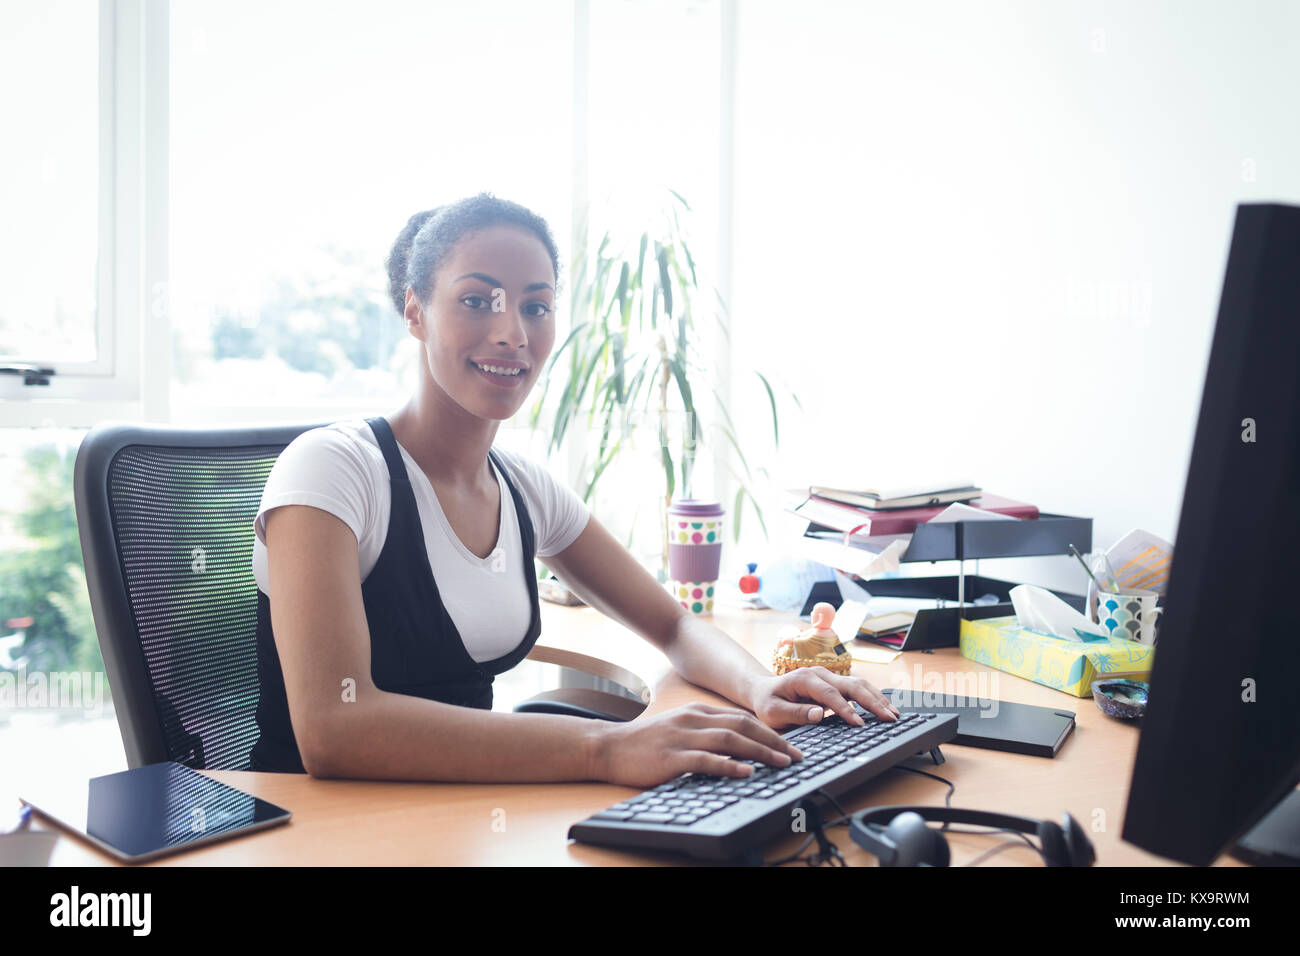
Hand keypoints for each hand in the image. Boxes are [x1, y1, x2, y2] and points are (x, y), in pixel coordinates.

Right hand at [590, 702, 804, 788]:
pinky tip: (746, 771)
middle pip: (743, 726)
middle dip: (774, 741)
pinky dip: (729, 765)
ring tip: (781, 763)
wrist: (609, 747)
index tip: (790, 745)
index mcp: (697, 711)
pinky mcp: (672, 757)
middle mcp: (694, 719)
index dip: (769, 731)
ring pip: (731, 740)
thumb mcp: (679, 727)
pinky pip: (707, 760)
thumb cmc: (645, 741)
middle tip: (796, 755)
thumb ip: (706, 732)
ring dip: (760, 752)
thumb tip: (738, 746)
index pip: (742, 718)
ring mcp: (683, 737)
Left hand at [746, 668, 899, 728]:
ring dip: (877, 699)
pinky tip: (884, 709)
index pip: (830, 694)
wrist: (764, 691)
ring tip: (893, 714)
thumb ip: (795, 713)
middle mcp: (820, 673)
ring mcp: (829, 677)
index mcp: (804, 678)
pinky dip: (872, 698)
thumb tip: (819, 715)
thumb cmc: (768, 702)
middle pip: (852, 685)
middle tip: (889, 718)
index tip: (859, 724)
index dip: (846, 709)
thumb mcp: (773, 712)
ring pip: (859, 684)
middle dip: (872, 701)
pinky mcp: (835, 684)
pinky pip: (857, 689)